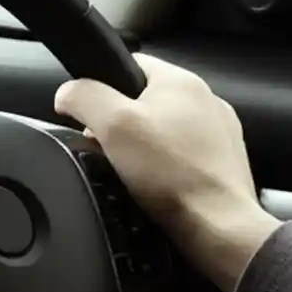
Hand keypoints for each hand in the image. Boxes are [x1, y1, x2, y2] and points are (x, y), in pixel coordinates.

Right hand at [54, 53, 280, 291]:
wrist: (219, 227)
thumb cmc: (171, 174)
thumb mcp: (112, 125)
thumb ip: (84, 97)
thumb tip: (67, 93)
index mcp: (181, 80)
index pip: (129, 65)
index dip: (101, 88)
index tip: (90, 118)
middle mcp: (207, 99)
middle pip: (146, 100)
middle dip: (122, 124)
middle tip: (109, 150)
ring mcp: (220, 132)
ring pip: (165, 129)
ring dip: (145, 146)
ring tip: (134, 173)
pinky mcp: (225, 162)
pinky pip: (184, 155)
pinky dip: (168, 167)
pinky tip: (159, 185)